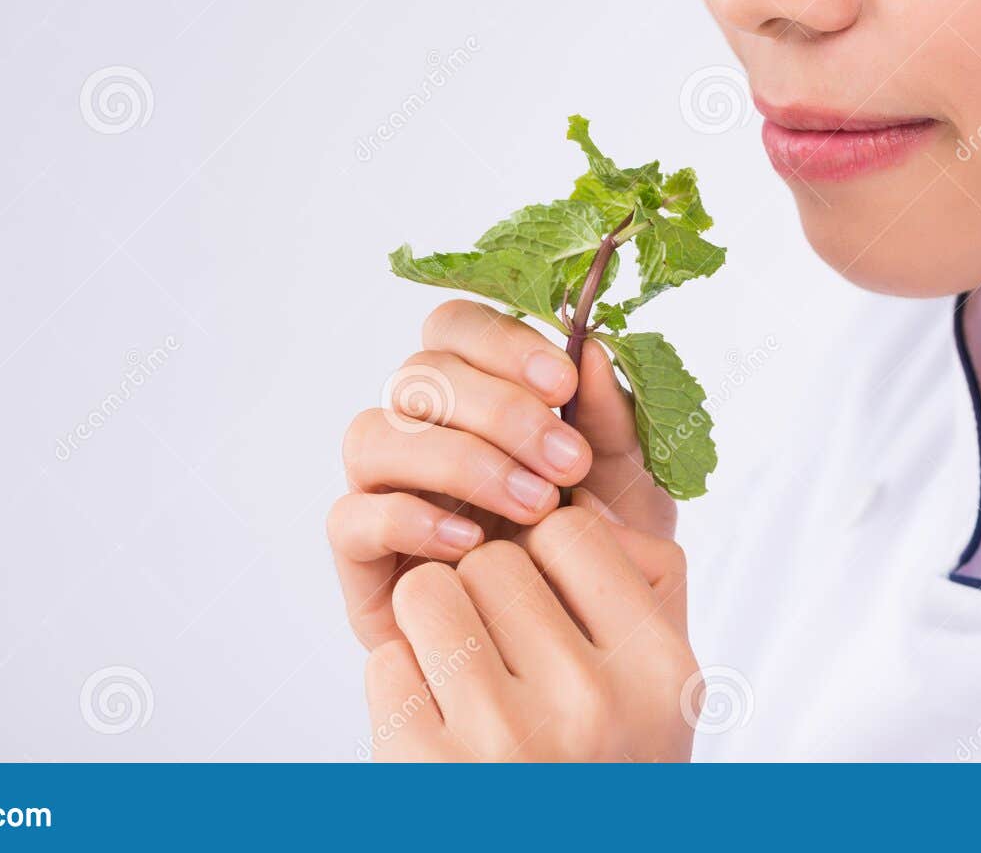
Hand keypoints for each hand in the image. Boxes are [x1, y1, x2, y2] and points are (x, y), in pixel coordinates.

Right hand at [330, 299, 676, 649]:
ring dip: (459, 461)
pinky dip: (410, 521)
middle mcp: (417, 432)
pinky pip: (351, 518)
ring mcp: (381, 491)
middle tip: (566, 461)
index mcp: (473, 396)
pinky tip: (474, 545)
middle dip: (497, 409)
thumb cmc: (599, 554)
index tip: (564, 381)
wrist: (581, 653)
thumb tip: (589, 347)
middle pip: (415, 374)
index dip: (500, 342)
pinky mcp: (360, 561)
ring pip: (372, 435)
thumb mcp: (629, 482)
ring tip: (535, 506)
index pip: (453, 328)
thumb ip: (611, 416)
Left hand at [361, 496, 696, 761]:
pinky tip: (438, 727)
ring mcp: (502, 741)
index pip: (569, 529)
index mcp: (661, 671)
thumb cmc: (609, 774)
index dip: (542, 547)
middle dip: (482, 586)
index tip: (543, 588)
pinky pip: (386, 661)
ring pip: (427, 591)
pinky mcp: (424, 774)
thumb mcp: (665, 689)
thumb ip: (642, 582)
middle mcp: (590, 704)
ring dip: (432, 623)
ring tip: (464, 675)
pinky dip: (402, 685)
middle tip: (499, 645)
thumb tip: (568, 491)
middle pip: (492, 557)